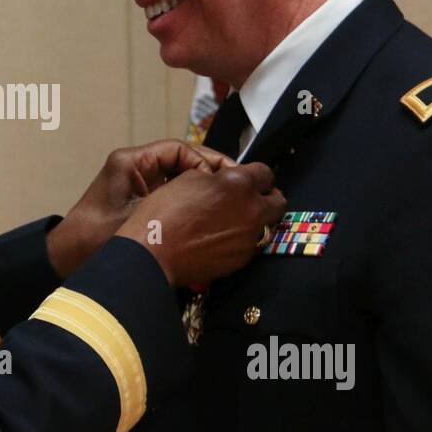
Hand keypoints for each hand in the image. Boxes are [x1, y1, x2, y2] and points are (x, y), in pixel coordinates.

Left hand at [46, 140, 230, 276]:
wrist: (67, 259)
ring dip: (202, 189)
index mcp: (130, 162)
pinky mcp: (142, 202)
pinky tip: (209, 216)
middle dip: (209, 174)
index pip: (179, 149)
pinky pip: (174, 195)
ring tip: (226, 203)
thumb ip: (172, 206)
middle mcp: (136, 168)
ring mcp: (140, 185)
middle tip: (234, 189)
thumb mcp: (135, 219)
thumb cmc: (93, 239)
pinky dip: (191, 203)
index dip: (206, 161)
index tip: (224, 180)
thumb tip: (211, 194)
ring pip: (181, 178)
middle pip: (183, 161)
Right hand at [114, 162, 285, 287]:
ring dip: (254, 219)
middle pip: (277, 200)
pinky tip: (220, 238)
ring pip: (266, 224)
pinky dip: (240, 239)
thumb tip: (226, 180)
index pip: (265, 173)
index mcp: (238, 183)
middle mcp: (251, 210)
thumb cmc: (164, 215)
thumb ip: (217, 177)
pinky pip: (250, 244)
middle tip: (251, 198)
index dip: (255, 174)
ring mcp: (248, 237)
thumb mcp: (188, 178)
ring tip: (232, 220)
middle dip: (266, 197)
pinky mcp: (242, 258)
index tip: (250, 178)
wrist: (154, 253)